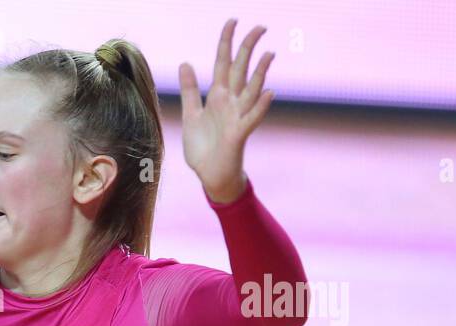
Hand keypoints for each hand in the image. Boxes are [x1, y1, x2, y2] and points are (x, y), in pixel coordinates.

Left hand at [179, 18, 274, 202]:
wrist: (209, 175)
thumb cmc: (203, 147)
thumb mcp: (191, 114)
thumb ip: (189, 90)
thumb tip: (186, 63)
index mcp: (217, 96)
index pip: (223, 63)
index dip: (226, 42)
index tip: (232, 20)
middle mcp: (230, 103)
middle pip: (241, 70)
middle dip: (248, 49)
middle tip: (260, 26)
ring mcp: (237, 117)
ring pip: (251, 90)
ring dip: (260, 72)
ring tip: (269, 54)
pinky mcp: (239, 134)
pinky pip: (252, 118)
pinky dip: (260, 106)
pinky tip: (268, 92)